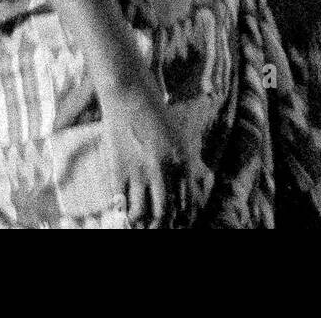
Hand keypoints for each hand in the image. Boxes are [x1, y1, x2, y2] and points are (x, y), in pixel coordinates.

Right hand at [99, 76, 193, 228]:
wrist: (130, 94)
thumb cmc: (157, 116)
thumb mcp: (180, 136)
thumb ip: (189, 160)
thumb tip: (203, 180)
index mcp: (182, 159)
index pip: (187, 201)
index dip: (183, 218)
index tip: (179, 222)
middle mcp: (162, 167)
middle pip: (164, 212)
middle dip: (160, 224)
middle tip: (157, 225)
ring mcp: (139, 170)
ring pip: (141, 212)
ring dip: (140, 221)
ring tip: (140, 221)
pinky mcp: (118, 169)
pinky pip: (121, 202)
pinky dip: (124, 212)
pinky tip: (125, 211)